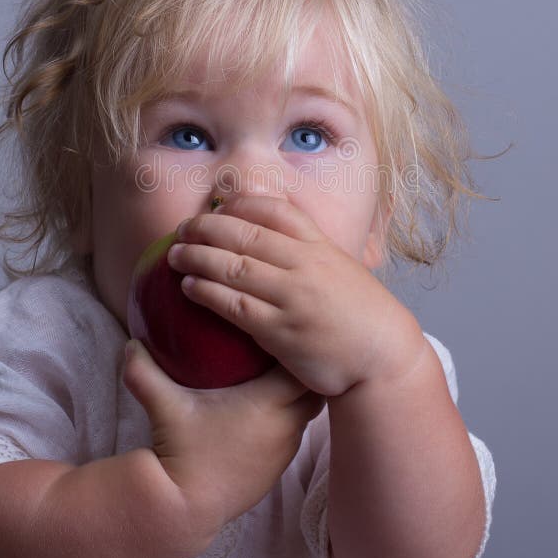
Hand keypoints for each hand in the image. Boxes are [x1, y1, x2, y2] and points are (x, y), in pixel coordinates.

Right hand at [122, 339, 324, 530]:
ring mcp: (284, 451)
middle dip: (304, 371)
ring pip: (307, 414)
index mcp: (266, 402)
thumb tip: (130, 342)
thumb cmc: (180, 452)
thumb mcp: (163, 405)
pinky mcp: (277, 470)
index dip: (298, 350)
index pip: (302, 366)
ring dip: (297, 397)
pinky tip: (266, 415)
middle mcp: (284, 425)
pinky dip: (288, 422)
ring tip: (278, 380)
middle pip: (315, 388)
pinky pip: (294, 436)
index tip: (284, 336)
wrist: (185, 508)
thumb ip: (145, 370)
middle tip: (283, 354)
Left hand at [167, 195, 425, 396]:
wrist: (384, 354)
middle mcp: (305, 264)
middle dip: (207, 227)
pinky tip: (189, 288)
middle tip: (183, 228)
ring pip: (234, 266)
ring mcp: (292, 296)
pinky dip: (207, 293)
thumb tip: (275, 242)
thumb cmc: (362, 313)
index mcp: (320, 246)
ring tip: (174, 255)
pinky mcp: (281, 331)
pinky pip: (235, 306)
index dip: (241, 204)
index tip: (218, 205)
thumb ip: (310, 253)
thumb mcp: (343, 269)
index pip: (276, 210)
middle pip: (245, 234)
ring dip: (198, 257)